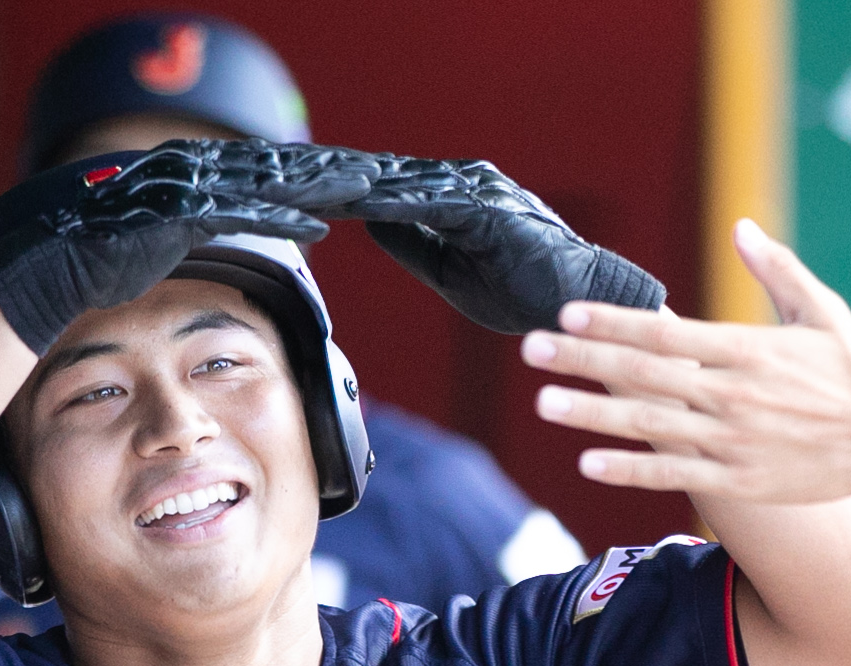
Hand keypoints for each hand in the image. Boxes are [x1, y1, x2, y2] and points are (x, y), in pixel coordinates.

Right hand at [0, 139, 372, 353]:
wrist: (41, 272)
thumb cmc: (86, 270)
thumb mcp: (140, 252)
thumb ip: (171, 244)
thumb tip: (183, 256)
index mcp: (189, 181)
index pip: (259, 174)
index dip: (306, 177)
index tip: (349, 182)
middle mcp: (190, 177)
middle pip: (275, 170)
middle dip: (329, 171)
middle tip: (380, 174)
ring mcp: (183, 193)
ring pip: (267, 184)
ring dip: (320, 186)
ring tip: (369, 188)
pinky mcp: (175, 217)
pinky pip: (239, 215)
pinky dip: (279, 218)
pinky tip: (318, 225)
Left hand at [289, 150, 664, 332]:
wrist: (573, 303)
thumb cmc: (518, 288)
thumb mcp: (446, 269)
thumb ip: (411, 243)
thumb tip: (371, 220)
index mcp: (448, 196)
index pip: (379, 187)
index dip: (333, 188)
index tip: (287, 190)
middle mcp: (460, 183)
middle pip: (379, 176)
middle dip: (327, 178)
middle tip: (276, 179)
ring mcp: (475, 192)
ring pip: (397, 184)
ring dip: (348, 186)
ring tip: (301, 187)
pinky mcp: (487, 210)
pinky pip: (429, 203)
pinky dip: (391, 202)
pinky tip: (355, 203)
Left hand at [521, 218, 850, 501]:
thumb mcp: (819, 310)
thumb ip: (775, 269)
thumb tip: (741, 227)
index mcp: (747, 349)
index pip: (664, 333)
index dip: (612, 322)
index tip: (568, 312)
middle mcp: (731, 393)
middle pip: (642, 374)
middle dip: (583, 359)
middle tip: (531, 348)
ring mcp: (732, 439)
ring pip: (648, 424)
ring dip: (592, 413)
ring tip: (545, 401)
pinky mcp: (738, 480)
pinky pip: (672, 474)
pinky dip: (630, 468)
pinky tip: (588, 461)